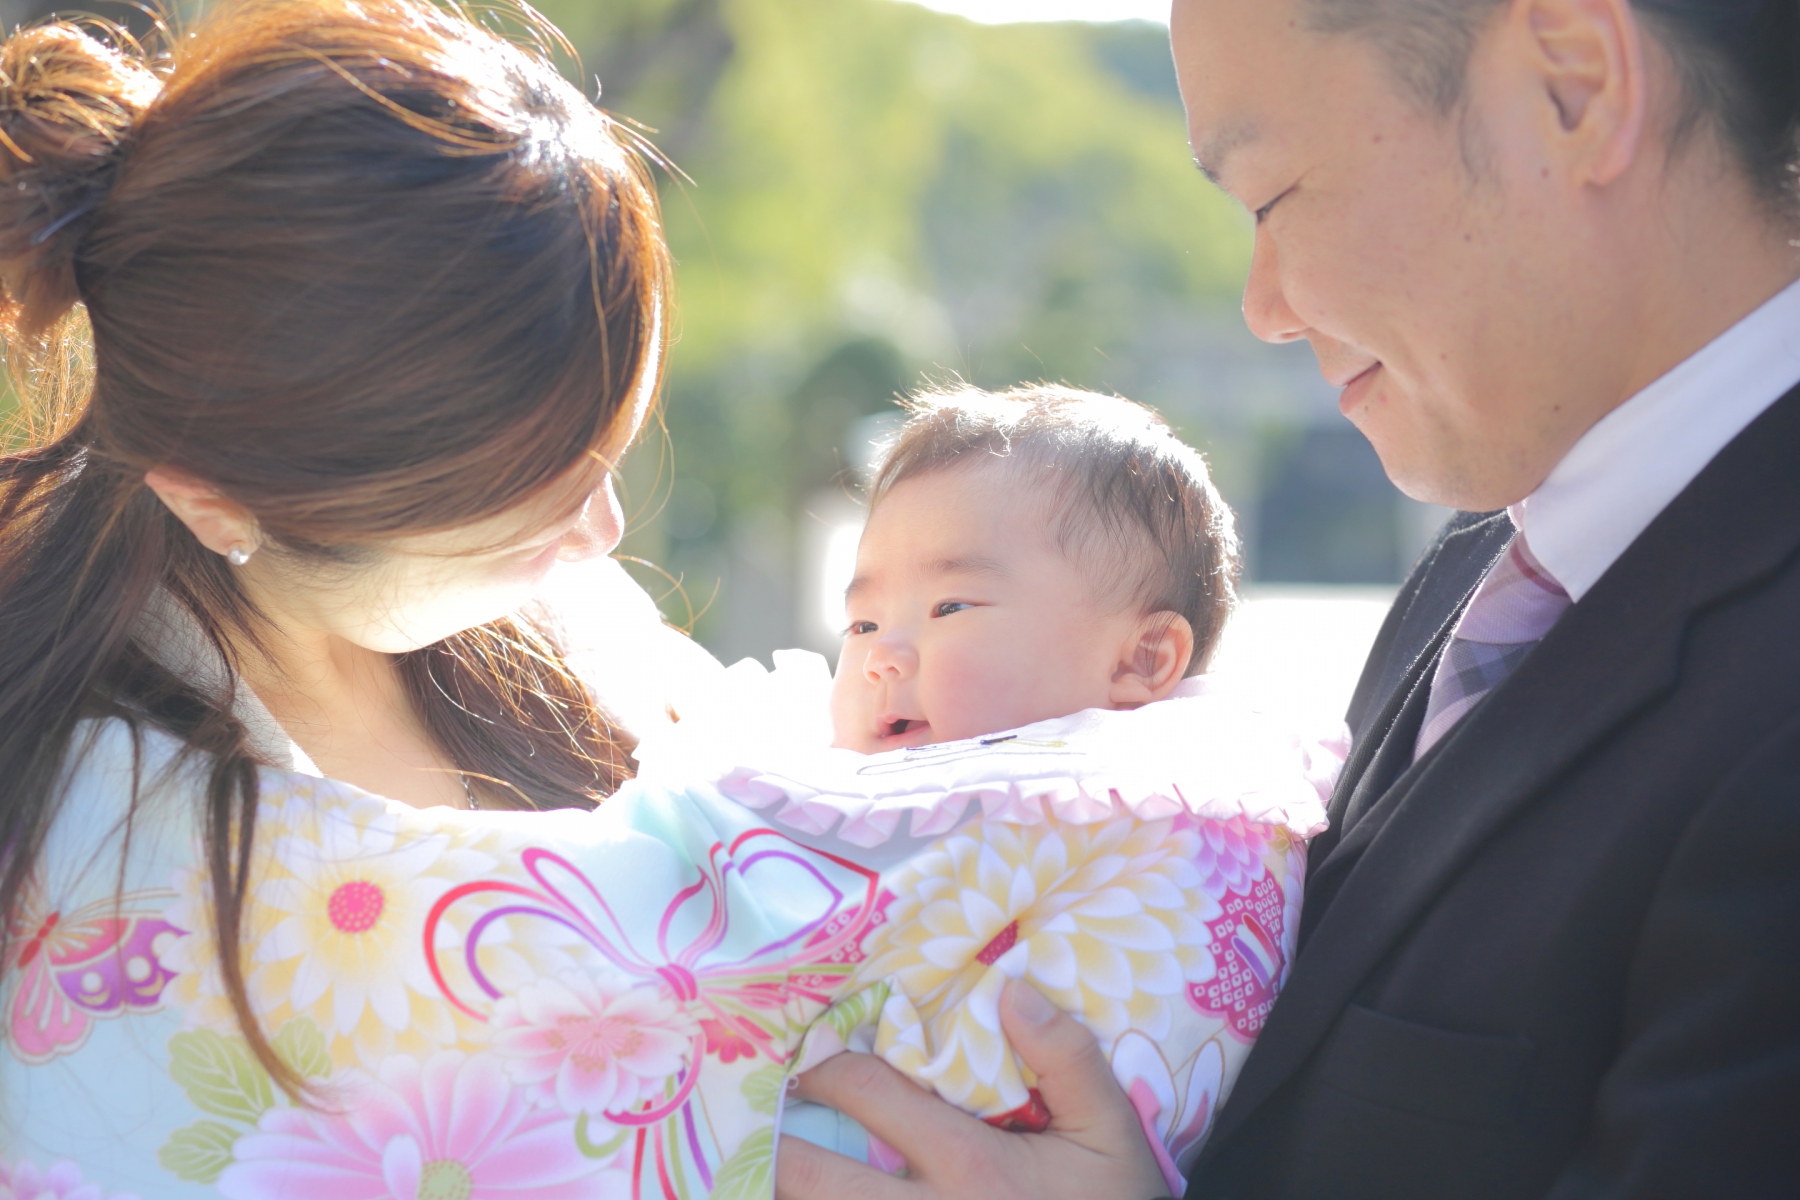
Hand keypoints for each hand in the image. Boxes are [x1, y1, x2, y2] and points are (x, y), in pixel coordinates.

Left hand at [775, 979, 1170, 1199]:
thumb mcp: (1112, 1132)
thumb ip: (1068, 1057)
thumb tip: (1010, 988)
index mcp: (969, 1167)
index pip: (865, 1094)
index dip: (824, 1064)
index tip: (807, 1047)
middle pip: (810, 1180)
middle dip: (771, 1143)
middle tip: (758, 1113)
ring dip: (784, 1194)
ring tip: (768, 1167)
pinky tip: (809, 1198)